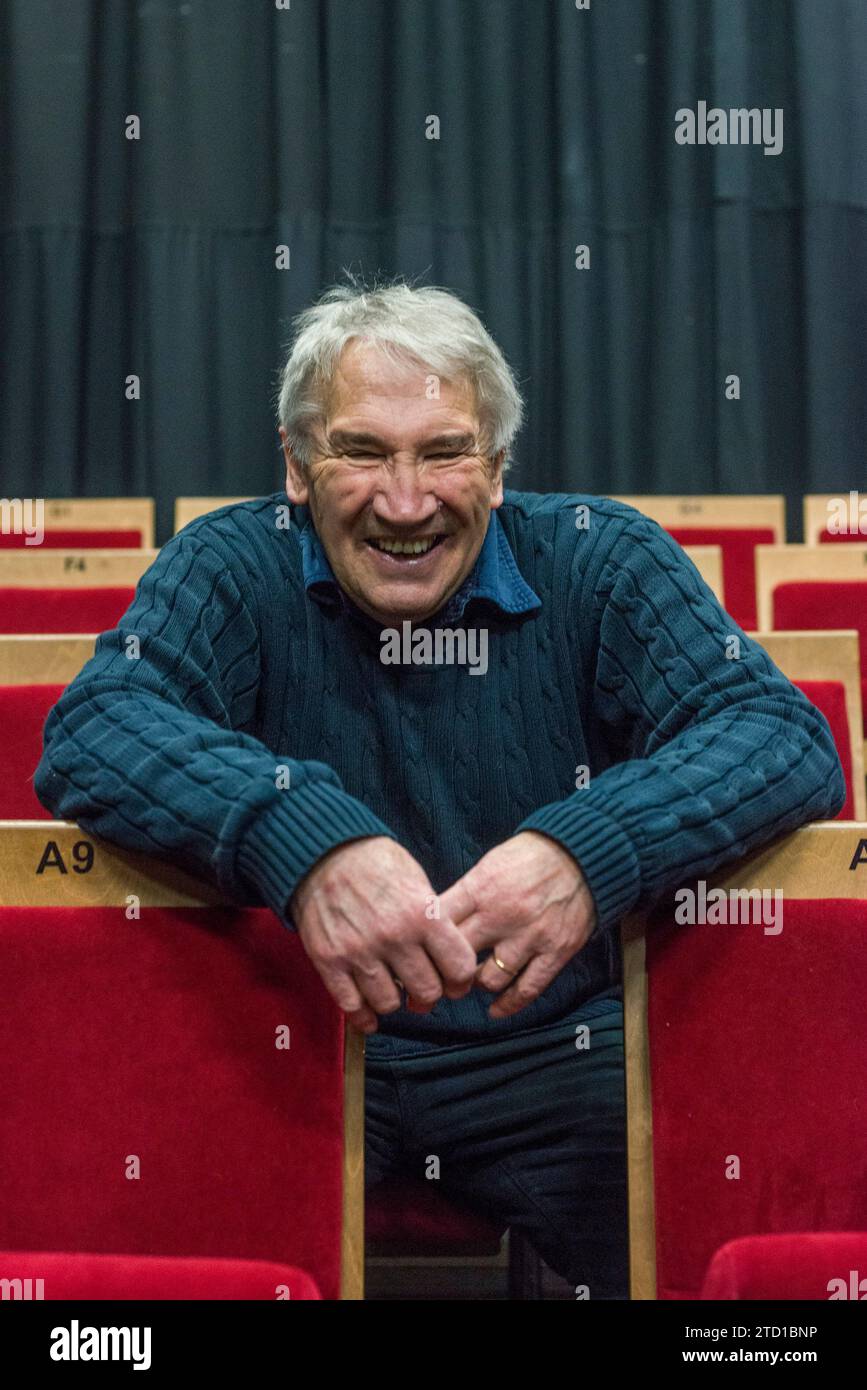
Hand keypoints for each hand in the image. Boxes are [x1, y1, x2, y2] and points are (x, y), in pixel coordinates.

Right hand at [289, 836, 477, 1034]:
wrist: (323, 853)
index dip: (460, 981)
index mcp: (423, 914)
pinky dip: (363, 1016)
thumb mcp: (417, 880)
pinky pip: (352, 1005)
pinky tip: (369, 1012)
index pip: (459, 969)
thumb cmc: (375, 863)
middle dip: (428, 995)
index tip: (454, 982)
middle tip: (422, 989)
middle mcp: (394, 937)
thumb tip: (448, 957)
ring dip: (395, 1001)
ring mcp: (359, 951)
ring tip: (393, 990)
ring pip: (390, 1004)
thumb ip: (434, 920)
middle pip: (426, 992)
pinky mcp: (329, 961)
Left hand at [437, 830, 596, 1018]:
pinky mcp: (555, 952)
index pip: (439, 924)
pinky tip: (495, 1009)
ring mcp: (530, 937)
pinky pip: (527, 989)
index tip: (417, 953)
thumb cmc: (529, 858)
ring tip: (471, 981)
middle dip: (443, 971)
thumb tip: (434, 923)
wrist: (581, 854)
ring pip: (488, 980)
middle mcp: (502, 916)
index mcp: (481, 890)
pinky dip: (508, 1004)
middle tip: (438, 977)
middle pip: (458, 956)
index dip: (422, 942)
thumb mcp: (488, 866)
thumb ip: (464, 896)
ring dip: (475, 984)